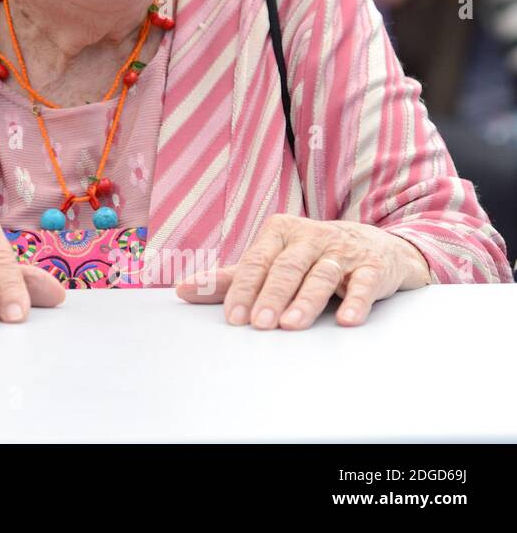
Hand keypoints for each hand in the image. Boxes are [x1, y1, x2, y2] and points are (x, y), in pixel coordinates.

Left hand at [175, 214, 431, 329]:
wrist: (375, 245)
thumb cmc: (310, 256)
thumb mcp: (271, 261)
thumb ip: (231, 279)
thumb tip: (182, 290)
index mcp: (280, 232)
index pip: (256, 262)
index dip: (243, 289)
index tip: (233, 317)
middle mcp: (310, 237)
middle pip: (286, 268)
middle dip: (271, 296)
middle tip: (259, 325)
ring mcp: (342, 251)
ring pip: (321, 275)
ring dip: (306, 300)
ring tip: (291, 325)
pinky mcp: (372, 267)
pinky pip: (364, 283)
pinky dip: (356, 301)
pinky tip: (347, 320)